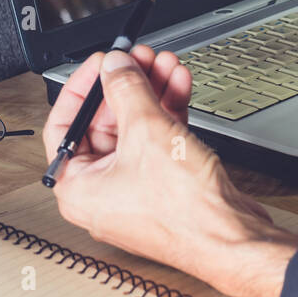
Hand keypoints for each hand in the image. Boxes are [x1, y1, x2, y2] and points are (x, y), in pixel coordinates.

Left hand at [43, 45, 297, 296]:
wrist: (233, 238)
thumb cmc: (185, 212)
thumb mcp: (147, 131)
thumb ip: (126, 89)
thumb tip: (114, 66)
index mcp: (78, 187)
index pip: (65, 123)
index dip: (83, 86)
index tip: (101, 62)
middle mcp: (100, 190)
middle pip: (105, 121)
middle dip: (127, 84)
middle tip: (141, 58)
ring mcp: (133, 187)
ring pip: (135, 126)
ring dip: (151, 92)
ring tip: (165, 65)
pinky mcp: (162, 183)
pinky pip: (156, 139)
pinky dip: (167, 111)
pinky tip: (178, 85)